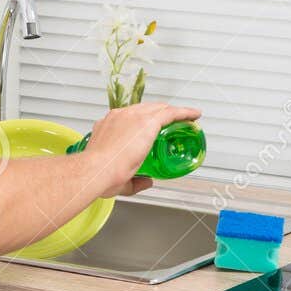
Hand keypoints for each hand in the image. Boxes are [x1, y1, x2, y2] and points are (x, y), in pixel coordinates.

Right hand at [84, 102, 200, 186]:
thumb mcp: (117, 178)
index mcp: (107, 126)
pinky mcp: (147, 121)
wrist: (96, 170)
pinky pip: (171, 113)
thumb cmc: (98, 174)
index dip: (140, 122)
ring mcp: (132, 116)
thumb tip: (147, 182)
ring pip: (158, 108)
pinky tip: (194, 115)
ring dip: (171, 113)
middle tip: (169, 124)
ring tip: (185, 118)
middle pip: (144, 109)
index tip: (148, 128)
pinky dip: (184, 113)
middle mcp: (119, 116)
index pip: (127, 118)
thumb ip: (134, 181)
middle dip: (158, 114)